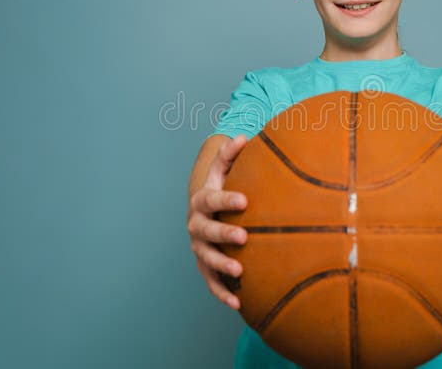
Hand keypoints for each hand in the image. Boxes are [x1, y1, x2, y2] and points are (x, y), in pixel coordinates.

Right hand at [187, 134, 248, 309]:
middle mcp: (196, 225)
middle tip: (243, 236)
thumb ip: (230, 155)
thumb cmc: (222, 189)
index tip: (245, 200)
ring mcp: (199, 248)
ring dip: (221, 265)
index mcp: (202, 201)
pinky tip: (238, 303)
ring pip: (206, 259)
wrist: (206, 212)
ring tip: (239, 270)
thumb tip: (243, 137)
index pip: (211, 199)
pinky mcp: (205, 267)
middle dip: (223, 234)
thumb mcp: (223, 171)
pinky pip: (211, 282)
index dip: (226, 199)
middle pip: (206, 231)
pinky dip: (222, 293)